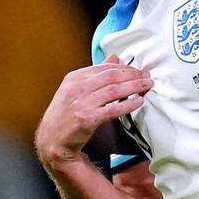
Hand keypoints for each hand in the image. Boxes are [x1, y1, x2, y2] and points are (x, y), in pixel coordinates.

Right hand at [35, 55, 152, 166]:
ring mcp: (82, 103)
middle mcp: (77, 88)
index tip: (138, 70)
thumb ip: (95, 74)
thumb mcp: (75, 89)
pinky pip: (113, 109)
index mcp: (74, 78)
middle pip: (112, 76)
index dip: (125, 67)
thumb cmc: (64, 114)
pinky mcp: (87, 119)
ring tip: (147, 86)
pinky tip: (138, 102)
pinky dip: (128, 104)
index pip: (104, 68)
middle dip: (133, 75)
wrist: (51, 139)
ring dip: (134, 87)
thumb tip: (114, 59)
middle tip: (147, 76)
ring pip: (114, 90)